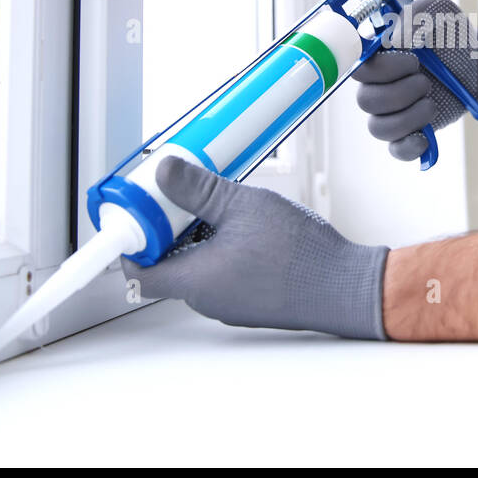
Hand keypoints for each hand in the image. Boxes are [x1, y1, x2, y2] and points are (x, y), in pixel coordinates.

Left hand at [120, 156, 388, 338]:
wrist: (346, 287)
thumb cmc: (300, 256)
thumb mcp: (242, 206)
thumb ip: (198, 190)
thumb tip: (165, 174)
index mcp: (195, 281)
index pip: (139, 269)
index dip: (132, 240)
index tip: (137, 214)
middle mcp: (208, 299)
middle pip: (169, 263)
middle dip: (171, 228)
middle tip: (183, 197)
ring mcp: (232, 303)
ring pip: (200, 266)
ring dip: (202, 236)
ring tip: (224, 207)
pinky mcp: (253, 301)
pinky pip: (225, 274)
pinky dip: (225, 249)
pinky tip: (248, 227)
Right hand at [351, 0, 477, 160]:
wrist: (476, 62)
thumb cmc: (450, 34)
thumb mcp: (437, 13)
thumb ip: (415, 17)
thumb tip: (394, 39)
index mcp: (378, 57)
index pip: (359, 69)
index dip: (383, 69)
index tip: (414, 60)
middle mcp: (377, 86)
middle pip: (366, 101)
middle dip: (400, 93)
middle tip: (426, 82)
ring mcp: (391, 111)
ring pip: (379, 127)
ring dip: (407, 118)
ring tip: (431, 104)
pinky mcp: (408, 131)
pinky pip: (396, 149)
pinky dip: (409, 146)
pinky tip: (425, 136)